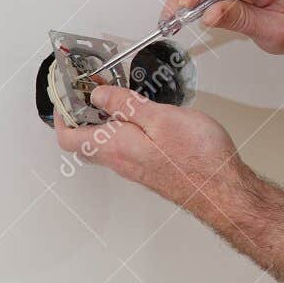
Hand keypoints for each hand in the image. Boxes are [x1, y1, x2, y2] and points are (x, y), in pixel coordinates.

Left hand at [55, 85, 249, 213]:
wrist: (222, 190)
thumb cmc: (197, 157)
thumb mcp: (161, 118)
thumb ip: (126, 105)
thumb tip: (100, 95)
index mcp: (114, 146)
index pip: (69, 136)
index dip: (61, 114)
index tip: (66, 94)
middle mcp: (120, 161)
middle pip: (85, 142)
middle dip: (81, 115)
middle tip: (90, 92)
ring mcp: (136, 168)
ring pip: (106, 145)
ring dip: (104, 122)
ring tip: (118, 98)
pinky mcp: (151, 170)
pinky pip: (126, 149)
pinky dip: (124, 131)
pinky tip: (143, 118)